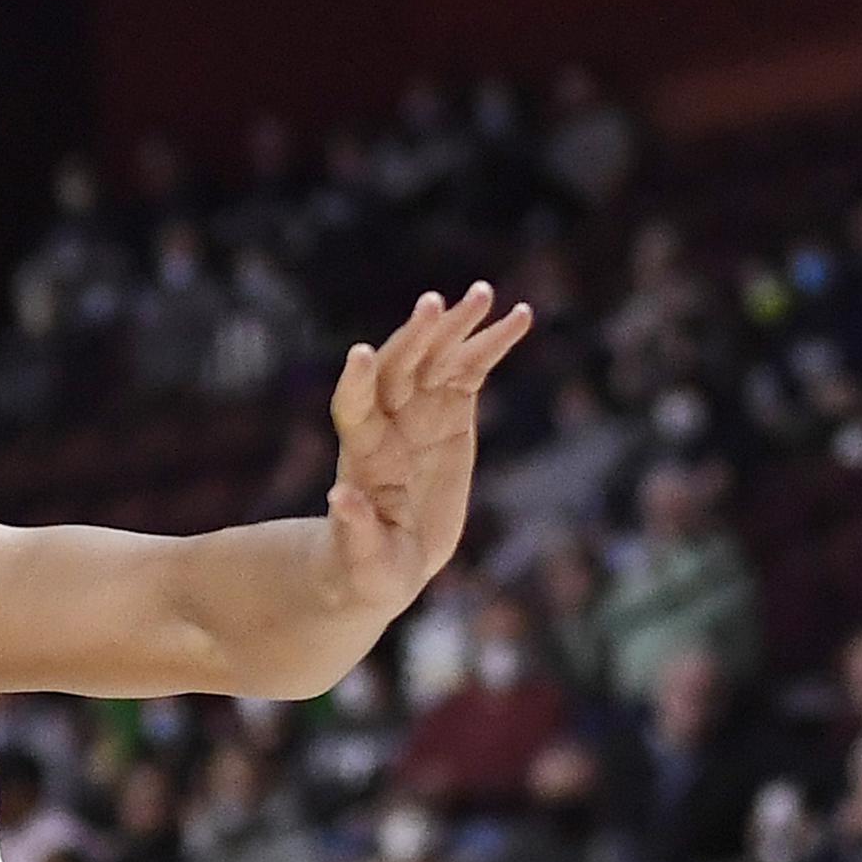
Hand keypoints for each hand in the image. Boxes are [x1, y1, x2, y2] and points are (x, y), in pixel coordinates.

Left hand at [325, 283, 533, 614]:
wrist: (386, 558)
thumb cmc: (365, 567)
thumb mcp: (361, 561)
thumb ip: (353, 530)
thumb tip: (340, 497)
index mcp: (360, 456)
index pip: (353, 408)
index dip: (356, 383)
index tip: (361, 354)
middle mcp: (386, 423)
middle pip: (397, 370)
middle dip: (415, 339)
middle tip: (437, 304)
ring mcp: (419, 413)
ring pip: (436, 360)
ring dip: (458, 327)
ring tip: (486, 293)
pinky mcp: (452, 413)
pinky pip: (471, 370)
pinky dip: (492, 344)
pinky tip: (520, 316)